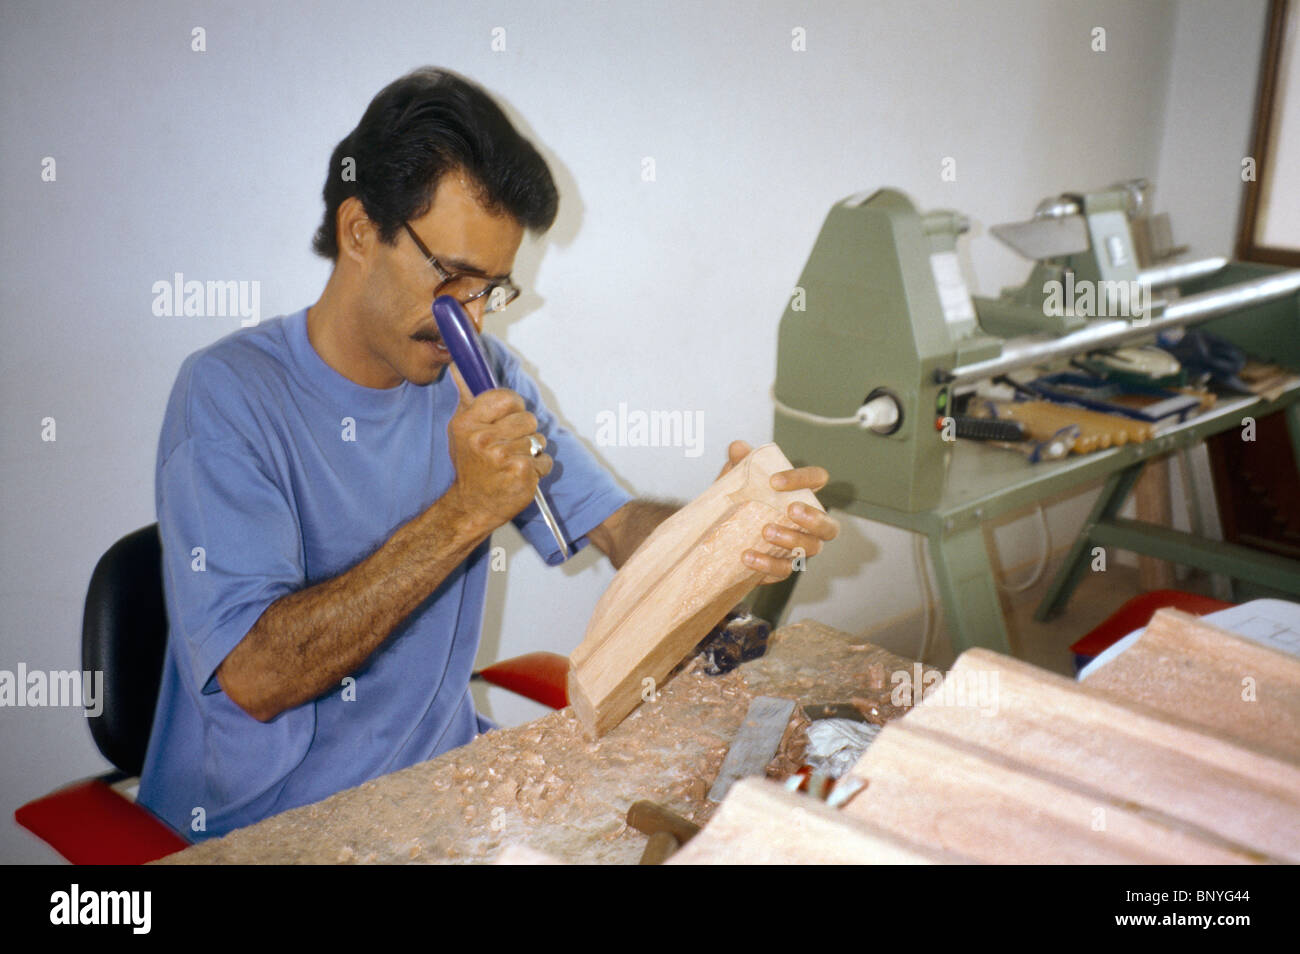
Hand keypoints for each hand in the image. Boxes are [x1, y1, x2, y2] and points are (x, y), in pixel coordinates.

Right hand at [444, 365, 551, 535]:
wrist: (471, 506)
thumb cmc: (471, 467)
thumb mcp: (461, 429)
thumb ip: (468, 398)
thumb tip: (459, 365)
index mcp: (468, 422)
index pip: (507, 397)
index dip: (513, 408)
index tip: (507, 421)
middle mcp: (483, 438)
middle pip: (528, 418)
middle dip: (524, 432)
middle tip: (507, 448)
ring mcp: (503, 456)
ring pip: (538, 440)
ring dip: (531, 452)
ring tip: (512, 462)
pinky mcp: (521, 472)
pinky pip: (544, 460)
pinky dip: (538, 469)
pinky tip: (520, 475)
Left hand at [719, 440, 838, 582]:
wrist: (722, 533)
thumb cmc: (741, 500)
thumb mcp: (738, 479)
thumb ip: (740, 462)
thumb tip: (737, 448)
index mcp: (802, 494)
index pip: (817, 480)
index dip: (803, 478)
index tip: (775, 481)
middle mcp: (809, 524)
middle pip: (829, 525)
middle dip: (814, 518)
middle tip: (790, 509)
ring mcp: (800, 548)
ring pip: (811, 548)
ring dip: (792, 540)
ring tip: (766, 531)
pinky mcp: (783, 567)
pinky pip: (783, 569)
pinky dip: (767, 564)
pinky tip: (748, 556)